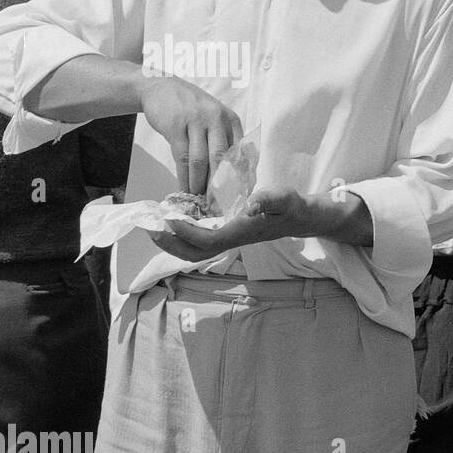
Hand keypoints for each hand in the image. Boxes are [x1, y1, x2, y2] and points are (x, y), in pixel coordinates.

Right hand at [139, 75, 242, 197]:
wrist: (159, 88)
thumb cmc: (191, 110)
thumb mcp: (215, 119)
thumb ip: (225, 141)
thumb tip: (235, 175)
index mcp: (231, 120)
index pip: (241, 152)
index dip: (239, 175)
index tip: (237, 194)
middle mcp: (216, 119)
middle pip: (222, 158)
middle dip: (220, 183)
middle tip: (218, 202)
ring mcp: (195, 121)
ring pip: (201, 161)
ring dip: (199, 183)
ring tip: (199, 198)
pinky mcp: (175, 126)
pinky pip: (182, 158)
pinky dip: (184, 176)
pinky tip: (185, 187)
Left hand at [150, 186, 309, 261]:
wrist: (301, 218)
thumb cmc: (291, 207)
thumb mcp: (284, 198)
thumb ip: (269, 200)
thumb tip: (252, 204)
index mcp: (240, 233)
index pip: (207, 241)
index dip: (187, 234)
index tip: (170, 219)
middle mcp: (231, 240)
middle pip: (195, 253)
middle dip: (171, 244)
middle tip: (151, 229)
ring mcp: (229, 239)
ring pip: (195, 250)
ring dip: (173, 242)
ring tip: (156, 227)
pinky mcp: (228, 234)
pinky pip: (200, 241)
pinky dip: (183, 235)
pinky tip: (176, 220)